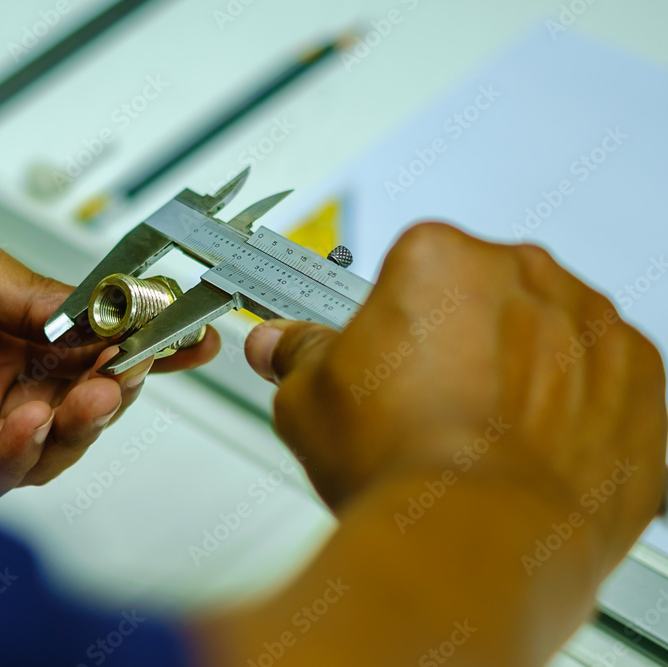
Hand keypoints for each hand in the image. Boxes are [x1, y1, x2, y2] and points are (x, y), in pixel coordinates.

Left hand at [0, 212, 218, 509]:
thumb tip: (97, 312)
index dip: (142, 344)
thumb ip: (28, 290)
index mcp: (4, 330)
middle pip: (80, 401)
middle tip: (140, 366)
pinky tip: (27, 420)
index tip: (188, 337)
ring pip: (49, 447)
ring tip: (93, 393)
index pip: (91, 345)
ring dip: (79, 425)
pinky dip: (19, 455)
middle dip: (120, 388)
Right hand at [245, 222, 664, 569]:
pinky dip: (576, 408)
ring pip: (549, 335)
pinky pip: (604, 381)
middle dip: (460, 339)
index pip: (414, 270)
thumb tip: (281, 345)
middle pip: (484, 296)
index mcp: (441, 259)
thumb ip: (300, 356)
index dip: (396, 322)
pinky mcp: (642, 383)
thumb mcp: (310, 401)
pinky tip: (532, 449)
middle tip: (429, 403)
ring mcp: (593, 327)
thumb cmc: (404, 467)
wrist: (476, 543)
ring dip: (521, 371)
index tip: (389, 355)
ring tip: (480, 436)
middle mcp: (525, 276)